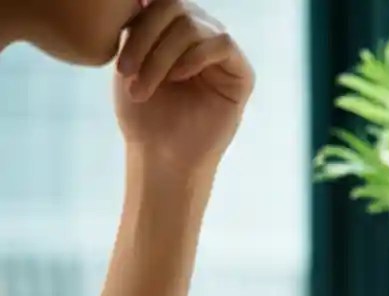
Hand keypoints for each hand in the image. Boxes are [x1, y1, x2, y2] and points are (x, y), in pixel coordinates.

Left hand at [113, 0, 253, 170]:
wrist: (162, 156)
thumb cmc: (143, 115)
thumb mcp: (130, 62)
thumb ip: (136, 26)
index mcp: (175, 31)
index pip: (160, 3)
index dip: (138, 23)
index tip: (117, 61)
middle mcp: (202, 37)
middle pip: (177, 6)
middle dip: (145, 38)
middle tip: (125, 71)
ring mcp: (222, 54)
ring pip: (194, 25)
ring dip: (161, 56)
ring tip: (143, 87)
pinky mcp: (242, 74)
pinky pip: (222, 44)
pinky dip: (194, 57)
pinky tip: (178, 79)